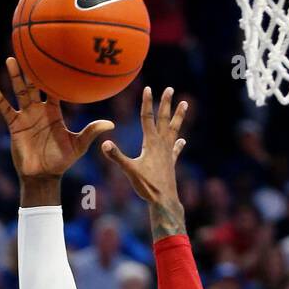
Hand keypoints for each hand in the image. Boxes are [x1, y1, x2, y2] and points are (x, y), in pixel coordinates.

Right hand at [0, 56, 113, 181]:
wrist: (44, 175)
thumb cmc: (62, 161)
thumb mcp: (78, 145)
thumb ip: (91, 132)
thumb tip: (111, 124)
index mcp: (54, 112)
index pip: (53, 89)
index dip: (54, 75)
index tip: (54, 57)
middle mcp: (39, 110)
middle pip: (34, 85)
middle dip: (31, 69)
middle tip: (30, 50)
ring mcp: (26, 116)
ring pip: (19, 92)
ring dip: (15, 76)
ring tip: (11, 59)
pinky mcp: (15, 125)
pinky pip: (6, 109)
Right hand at [101, 87, 187, 204]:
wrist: (164, 201)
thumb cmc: (147, 186)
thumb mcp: (129, 170)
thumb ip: (117, 156)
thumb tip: (104, 144)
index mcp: (151, 143)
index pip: (147, 118)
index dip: (147, 102)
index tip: (148, 88)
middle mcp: (161, 145)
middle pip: (164, 119)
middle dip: (166, 103)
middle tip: (170, 89)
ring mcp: (168, 153)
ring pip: (173, 129)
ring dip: (178, 117)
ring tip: (185, 104)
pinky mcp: (171, 163)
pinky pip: (176, 150)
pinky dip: (178, 144)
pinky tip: (182, 140)